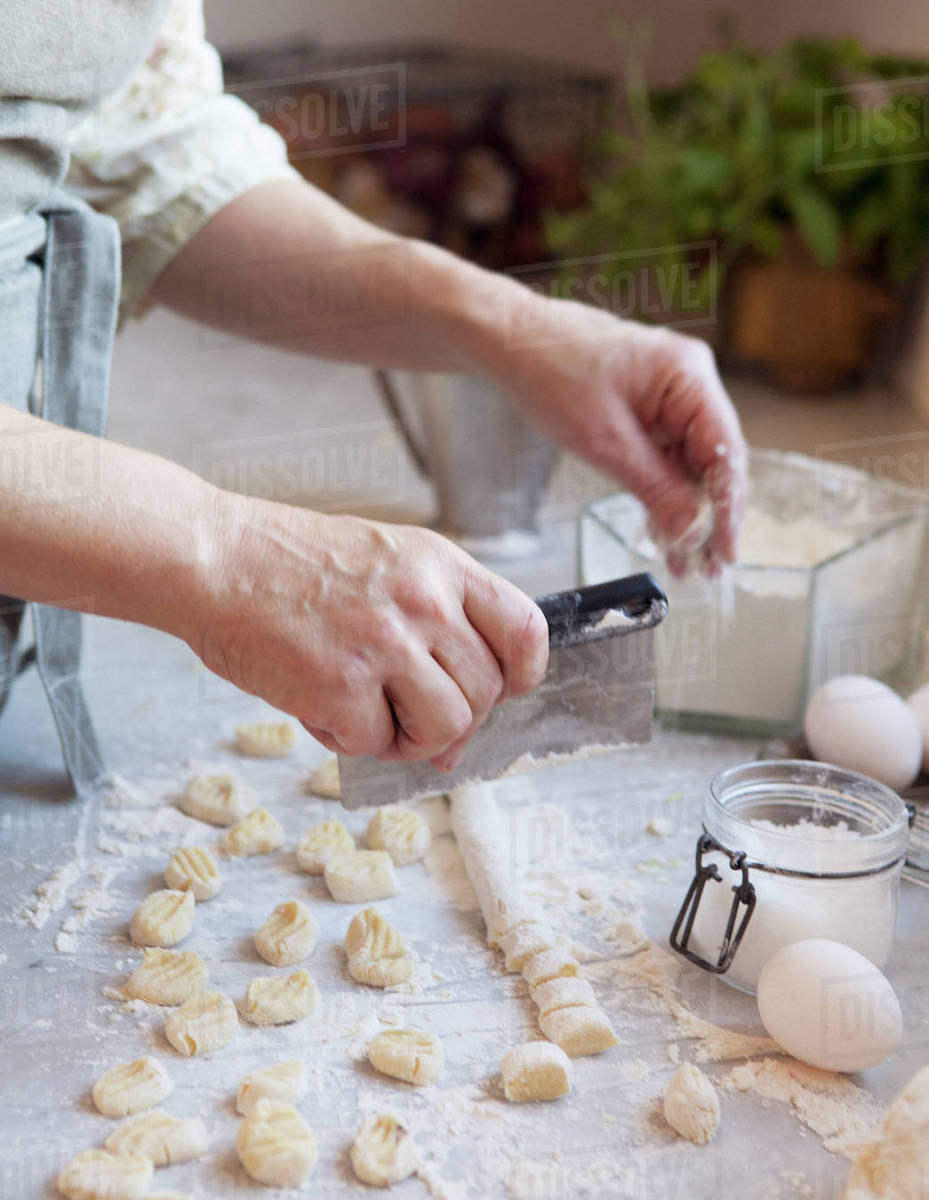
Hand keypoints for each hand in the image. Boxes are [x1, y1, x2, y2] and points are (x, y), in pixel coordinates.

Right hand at [194, 498, 548, 765]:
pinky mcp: (342, 685)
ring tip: (367, 715)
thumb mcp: (383, 563)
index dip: (522, 673)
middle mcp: (424, 601)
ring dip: (411, 738)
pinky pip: (377, 742)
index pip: (525, 628)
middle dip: (452, 719)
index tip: (503, 691)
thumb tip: (458, 729)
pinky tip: (321, 707)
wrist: (213, 558)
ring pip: (447, 726)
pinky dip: (350, 740)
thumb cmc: (287, 563)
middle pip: (487, 692)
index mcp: (440, 564)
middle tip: (406, 714)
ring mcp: (386, 644)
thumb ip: (430, 627)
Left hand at [497, 297, 747, 575]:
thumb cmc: (551, 370)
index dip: (728, 508)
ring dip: (686, 514)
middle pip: (714, 460)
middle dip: (709, 517)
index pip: (726, 451)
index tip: (725, 552)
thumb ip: (655, 488)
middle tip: (709, 569)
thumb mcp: (604, 440)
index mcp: (688, 375)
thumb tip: (692, 531)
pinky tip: (664, 534)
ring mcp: (669, 397)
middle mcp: (688, 383)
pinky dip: (664, 495)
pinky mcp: (648, 411)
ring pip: (690, 466)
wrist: (509, 343)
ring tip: (685, 564)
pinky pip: (666, 459)